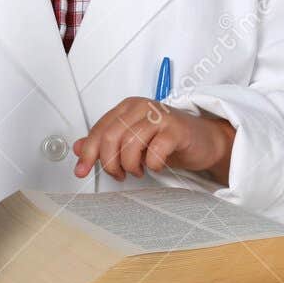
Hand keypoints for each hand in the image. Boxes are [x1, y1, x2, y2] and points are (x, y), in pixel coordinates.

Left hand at [72, 98, 235, 184]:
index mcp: (127, 108)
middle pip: (112, 136)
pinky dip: (151, 164)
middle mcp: (142, 108)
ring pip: (130, 144)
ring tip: (137, 170)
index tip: (82, 170)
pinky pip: (155, 151)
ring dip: (130, 165)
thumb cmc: (168, 139)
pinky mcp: (177, 130)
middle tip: (118, 174)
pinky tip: (155, 166)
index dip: (88, 152)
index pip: (99, 129)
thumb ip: (107, 142)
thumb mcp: (133, 140)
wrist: (205, 140)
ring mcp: (160, 117)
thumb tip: (78, 147)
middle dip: (110, 162)